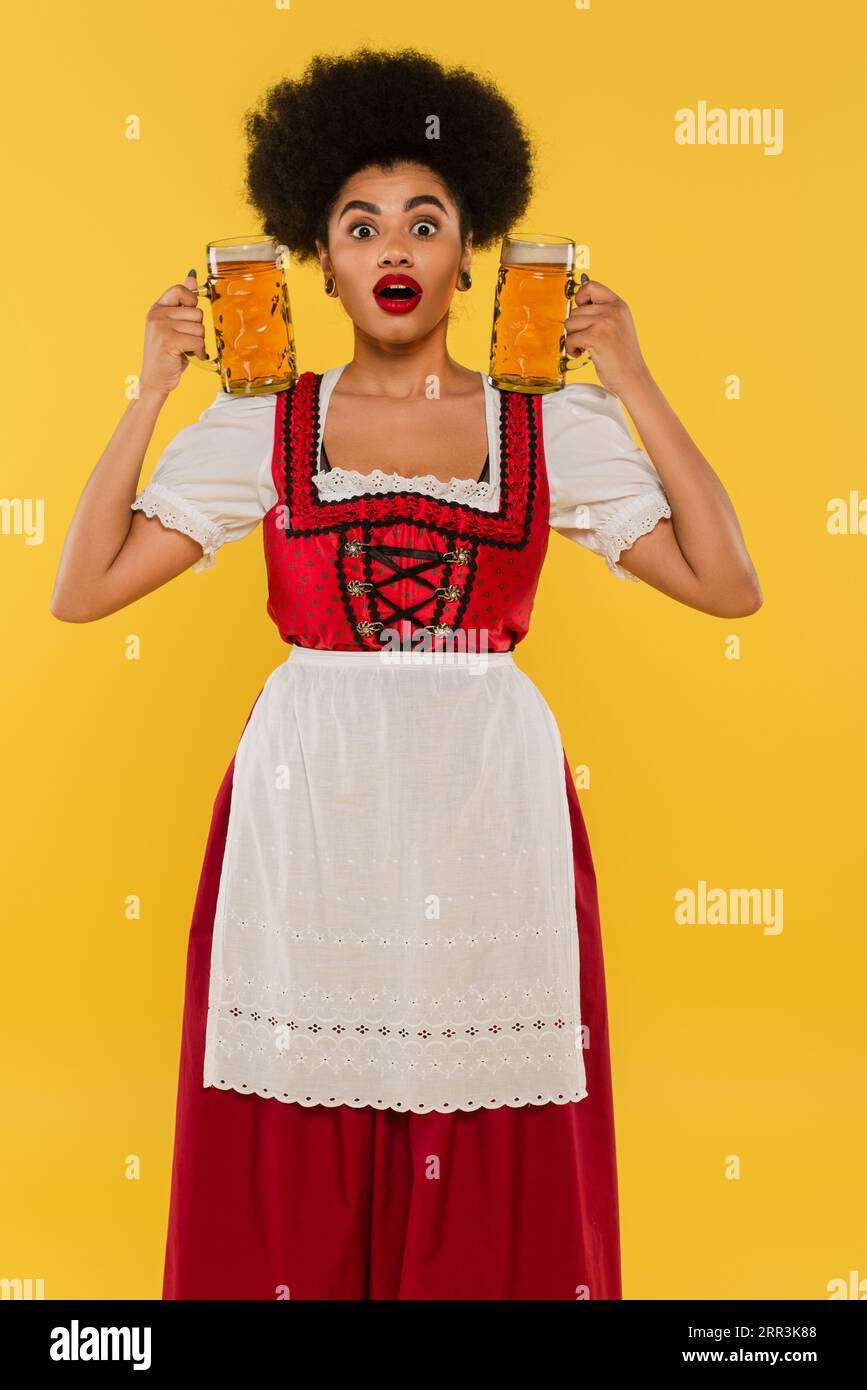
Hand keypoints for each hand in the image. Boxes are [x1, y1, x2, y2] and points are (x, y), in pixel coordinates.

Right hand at [139, 272, 205, 395]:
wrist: (155, 380)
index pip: (180, 290)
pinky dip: (199, 352)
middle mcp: (157, 315)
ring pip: (199, 328)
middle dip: (198, 330)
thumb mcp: (175, 326)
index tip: (188, 317)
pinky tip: (191, 356)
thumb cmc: (168, 354)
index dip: (192, 302)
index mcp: (157, 308)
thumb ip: (183, 303)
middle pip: (196, 312)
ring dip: (198, 342)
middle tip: (186, 341)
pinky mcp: (168, 340)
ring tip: (186, 349)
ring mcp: (161, 327)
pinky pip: (197, 341)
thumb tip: (191, 276)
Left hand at [564, 277, 650, 396]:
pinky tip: (581, 354)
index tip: (582, 311)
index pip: (591, 286)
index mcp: (619, 305)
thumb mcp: (618, 325)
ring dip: (573, 338)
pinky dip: (571, 349)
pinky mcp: (595, 337)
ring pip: (570, 323)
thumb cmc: (622, 356)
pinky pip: (570, 339)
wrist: (632, 376)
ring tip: (585, 347)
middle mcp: (613, 310)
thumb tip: (576, 304)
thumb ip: (602, 312)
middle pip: (576, 309)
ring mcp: (604, 323)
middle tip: (586, 340)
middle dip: (576, 327)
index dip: (581, 297)